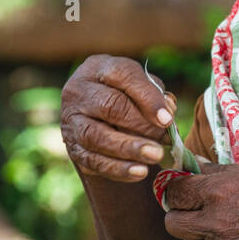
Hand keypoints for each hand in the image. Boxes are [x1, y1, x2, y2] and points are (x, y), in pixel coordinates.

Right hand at [60, 54, 177, 182]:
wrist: (98, 116)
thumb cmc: (127, 95)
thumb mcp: (142, 87)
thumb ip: (156, 96)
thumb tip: (166, 115)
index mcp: (99, 67)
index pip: (123, 75)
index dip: (147, 97)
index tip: (167, 118)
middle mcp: (79, 91)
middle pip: (109, 106)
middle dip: (141, 125)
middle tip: (165, 139)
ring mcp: (71, 120)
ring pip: (97, 136)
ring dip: (128, 148)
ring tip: (155, 156)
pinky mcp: (72, 147)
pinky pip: (92, 160)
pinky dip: (118, 168)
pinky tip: (140, 172)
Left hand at [162, 162, 238, 239]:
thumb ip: (223, 170)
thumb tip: (195, 164)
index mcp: (220, 190)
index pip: (173, 191)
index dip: (177, 191)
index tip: (187, 192)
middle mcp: (215, 219)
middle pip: (172, 222)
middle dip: (182, 216)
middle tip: (200, 214)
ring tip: (219, 234)